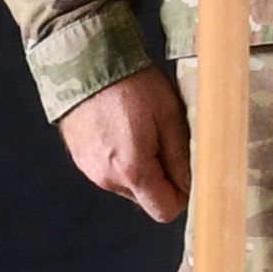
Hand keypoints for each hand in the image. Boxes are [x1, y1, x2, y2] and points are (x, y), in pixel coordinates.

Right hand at [56, 70, 191, 222]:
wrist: (86, 60)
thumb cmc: (129, 83)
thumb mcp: (170, 115)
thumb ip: (182, 157)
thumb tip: (191, 185)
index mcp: (132, 170)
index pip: (165, 210)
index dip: (182, 194)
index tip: (187, 170)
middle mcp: (107, 178)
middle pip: (147, 198)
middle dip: (161, 177)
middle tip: (164, 139)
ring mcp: (90, 169)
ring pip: (129, 184)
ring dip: (141, 166)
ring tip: (141, 128)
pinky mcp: (81, 158)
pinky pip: (110, 170)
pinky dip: (122, 157)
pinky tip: (123, 127)